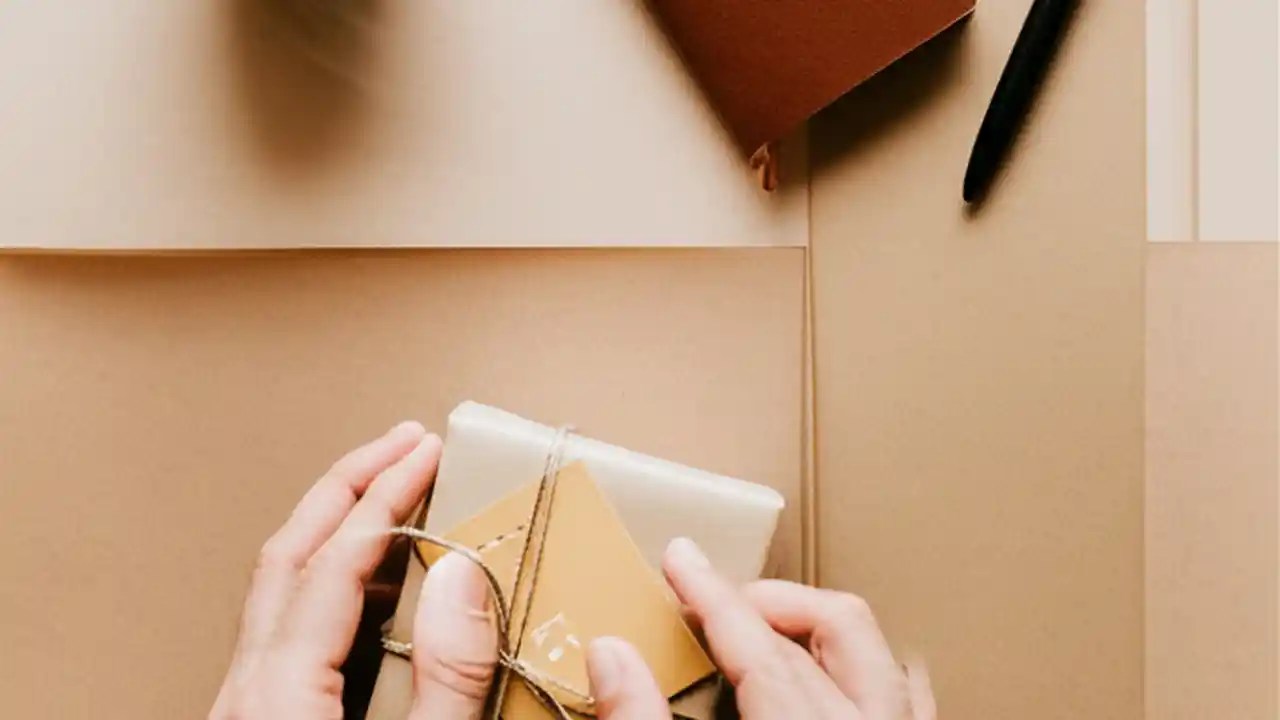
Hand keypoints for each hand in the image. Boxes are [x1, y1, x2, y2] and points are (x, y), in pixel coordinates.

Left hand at [210, 422, 500, 719]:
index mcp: (279, 697)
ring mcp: (242, 709)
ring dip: (335, 529)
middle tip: (401, 444)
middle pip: (288, 553)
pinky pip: (284, 629)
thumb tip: (462, 578)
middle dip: (349, 485)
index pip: (335, 561)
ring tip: (397, 500)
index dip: (387, 494)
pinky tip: (379, 586)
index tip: (426, 453)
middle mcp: (246, 694)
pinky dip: (330, 582)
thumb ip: (448, 676)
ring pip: (278, 588)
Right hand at [584, 538, 935, 719]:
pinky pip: (909, 697)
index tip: (681, 559)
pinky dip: (870, 672)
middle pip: (833, 626)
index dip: (710, 592)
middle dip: (768, 600)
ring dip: (821, 629)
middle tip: (716, 601)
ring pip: (881, 653)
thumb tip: (611, 655)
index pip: (755, 641)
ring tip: (773, 628)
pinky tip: (842, 677)